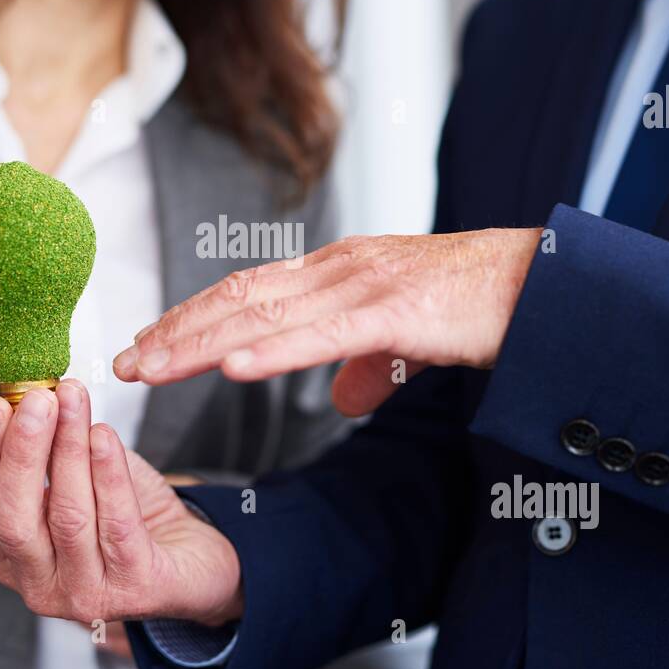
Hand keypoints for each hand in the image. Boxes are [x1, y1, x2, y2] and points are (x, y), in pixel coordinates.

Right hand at [0, 380, 244, 627]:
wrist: (191, 560)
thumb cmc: (127, 518)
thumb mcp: (76, 481)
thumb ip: (49, 450)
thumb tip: (35, 394)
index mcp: (11, 557)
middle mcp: (39, 584)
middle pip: (13, 520)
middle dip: (22, 452)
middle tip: (37, 400)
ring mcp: (85, 594)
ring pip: (68, 517)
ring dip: (68, 450)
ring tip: (74, 402)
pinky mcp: (134, 588)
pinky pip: (117, 524)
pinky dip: (109, 474)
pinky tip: (105, 437)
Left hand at [114, 229, 542, 416]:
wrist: (544, 283)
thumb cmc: (477, 303)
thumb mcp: (407, 337)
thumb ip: (368, 364)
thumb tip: (342, 397)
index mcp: (336, 273)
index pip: (245, 293)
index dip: (191, 318)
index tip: (148, 345)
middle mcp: (338, 271)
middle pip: (237, 300)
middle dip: (175, 332)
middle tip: (123, 361)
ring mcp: (363, 287)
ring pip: (264, 315)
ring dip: (200, 343)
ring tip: (151, 368)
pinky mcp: (395, 312)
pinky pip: (321, 335)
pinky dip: (271, 351)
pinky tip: (230, 367)